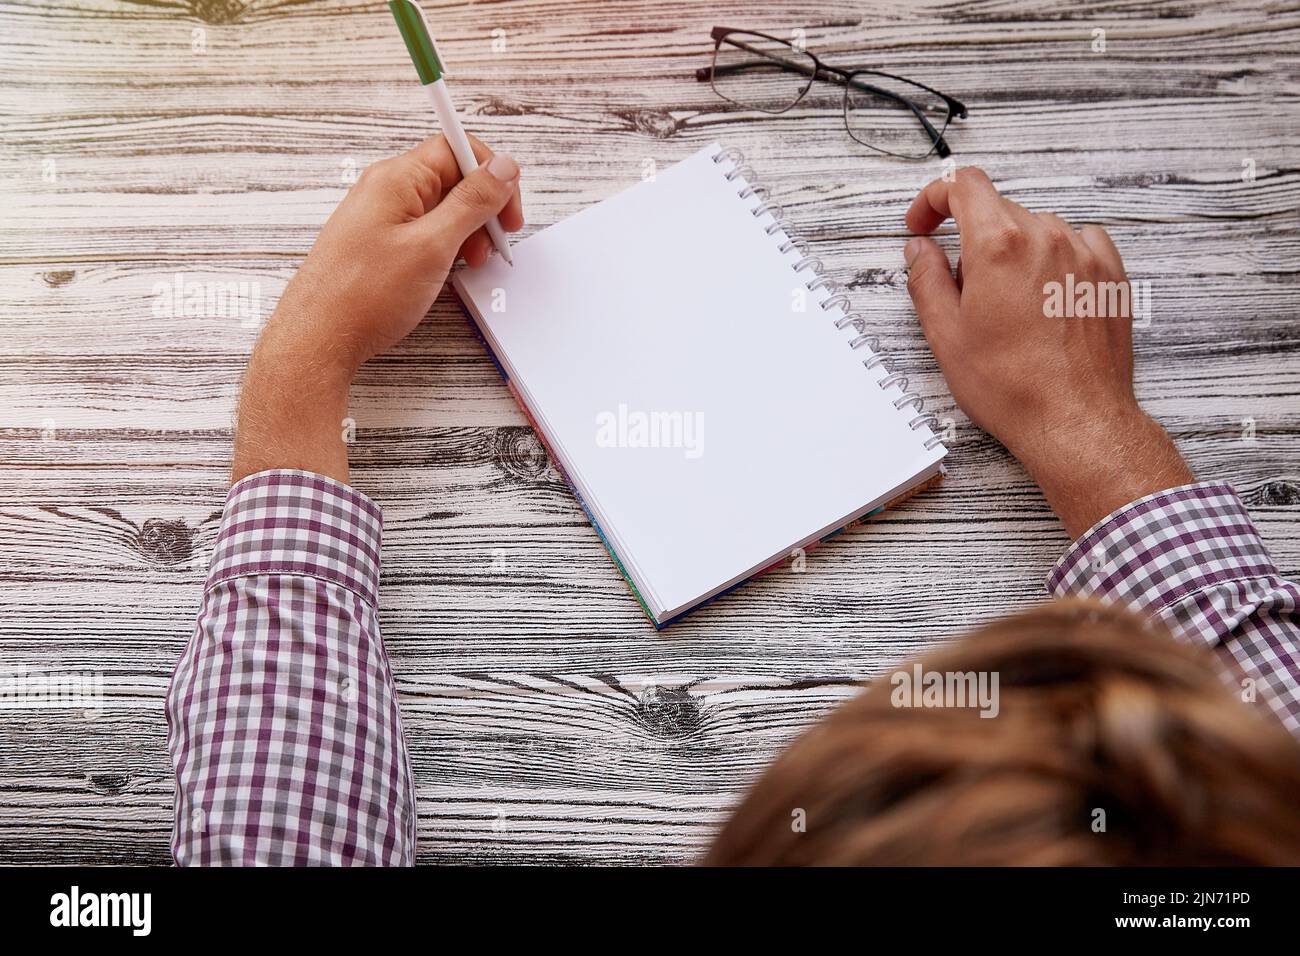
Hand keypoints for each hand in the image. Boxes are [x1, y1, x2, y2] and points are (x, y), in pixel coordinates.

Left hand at [231, 134, 523, 483]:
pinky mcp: (378, 243)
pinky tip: (448, 270)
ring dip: (466, 230)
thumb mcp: (433, 246)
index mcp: (397, 179)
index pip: (455, 148)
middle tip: (496, 241)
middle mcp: (385, 190)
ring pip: (440, 207)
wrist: (319, 339)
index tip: (508, 205)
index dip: (491, 173)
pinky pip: (423, 230)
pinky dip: (445, 246)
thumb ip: (472, 202)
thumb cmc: (363, 296)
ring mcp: (380, 217)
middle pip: (451, 177)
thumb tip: (501, 168)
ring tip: (471, 262)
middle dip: (482, 207)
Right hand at [904, 168, 1190, 537]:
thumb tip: (920, 251)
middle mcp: (1045, 237)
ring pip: (1036, 228)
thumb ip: (926, 280)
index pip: (963, 185)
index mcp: (998, 245)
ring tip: (1006, 303)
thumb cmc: (1013, 386)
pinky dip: (1054, 258)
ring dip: (1013, 251)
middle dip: (971, 238)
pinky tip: (1043, 295)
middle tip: (961, 286)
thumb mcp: (947, 335)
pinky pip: (1077, 243)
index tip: (925, 224)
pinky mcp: (1110, 274)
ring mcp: (1083, 253)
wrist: (1074, 419)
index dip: (934, 199)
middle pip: (998, 210)